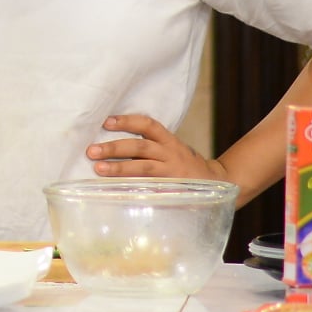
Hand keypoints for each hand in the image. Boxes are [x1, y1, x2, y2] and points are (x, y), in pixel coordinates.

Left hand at [86, 114, 232, 185]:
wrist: (219, 183)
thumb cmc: (184, 165)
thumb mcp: (172, 150)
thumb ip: (150, 147)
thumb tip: (111, 145)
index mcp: (169, 141)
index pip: (148, 125)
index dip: (127, 121)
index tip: (106, 122)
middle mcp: (170, 154)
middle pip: (140, 147)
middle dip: (114, 148)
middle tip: (92, 151)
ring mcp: (172, 173)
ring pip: (144, 168)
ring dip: (119, 168)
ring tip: (98, 169)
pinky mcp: (173, 189)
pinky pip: (151, 188)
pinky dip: (133, 189)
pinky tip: (116, 190)